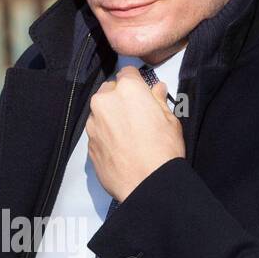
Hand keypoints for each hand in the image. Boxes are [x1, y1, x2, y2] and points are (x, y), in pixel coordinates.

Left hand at [86, 66, 185, 202]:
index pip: (127, 72)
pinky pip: (96, 132)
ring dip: (111, 117)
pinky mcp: (88, 143)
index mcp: (127, 89)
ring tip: (128, 136)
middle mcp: (104, 101)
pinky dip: (105, 135)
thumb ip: (158, 100)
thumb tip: (157, 89)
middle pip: (109, 90)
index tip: (141, 93)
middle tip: (136, 116)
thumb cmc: (163, 151)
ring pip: (100, 112)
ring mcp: (93, 123)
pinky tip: (120, 148)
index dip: (136, 83)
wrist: (147, 184)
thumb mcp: (170, 120)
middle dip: (120, 99)